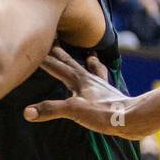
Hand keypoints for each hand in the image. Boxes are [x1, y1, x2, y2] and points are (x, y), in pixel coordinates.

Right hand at [24, 47, 148, 139]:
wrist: (131, 117)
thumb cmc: (103, 113)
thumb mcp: (73, 110)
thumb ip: (50, 109)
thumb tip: (27, 112)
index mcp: (78, 80)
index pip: (55, 67)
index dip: (42, 59)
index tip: (32, 48)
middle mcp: (89, 79)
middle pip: (69, 63)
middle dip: (58, 54)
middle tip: (52, 41)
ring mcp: (100, 86)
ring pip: (89, 69)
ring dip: (85, 61)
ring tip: (88, 54)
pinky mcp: (108, 94)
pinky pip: (102, 79)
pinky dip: (99, 73)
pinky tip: (100, 74)